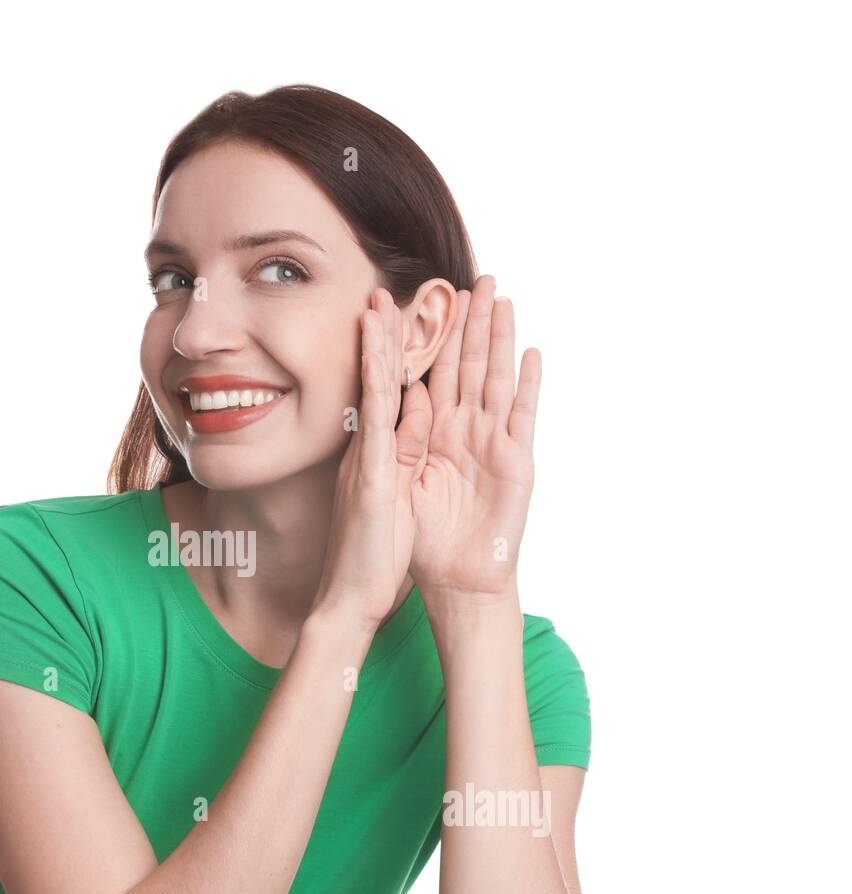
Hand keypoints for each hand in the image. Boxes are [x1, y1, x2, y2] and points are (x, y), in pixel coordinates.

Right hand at [311, 288, 431, 629]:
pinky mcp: (371, 476)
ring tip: (380, 302)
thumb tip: (419, 406)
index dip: (394, 355)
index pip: (390, 394)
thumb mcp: (395, 494)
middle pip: (380, 383)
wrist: (350, 600)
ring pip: (375, 392)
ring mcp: (367, 460)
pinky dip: (379, 382)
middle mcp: (369, 451)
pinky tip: (382, 351)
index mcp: (378, 455)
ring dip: (379, 345)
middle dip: (384, 336)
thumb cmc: (373, 556)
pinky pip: (378, 419)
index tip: (399, 317)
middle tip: (383, 292)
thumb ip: (406, 449)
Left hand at [403, 276, 537, 604]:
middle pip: (467, 366)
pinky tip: (531, 352)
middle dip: (469, 323)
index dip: (424, 341)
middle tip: (473, 278)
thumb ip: (401, 441)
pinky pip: (523, 417)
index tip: (418, 300)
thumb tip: (402, 398)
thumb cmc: (419, 541)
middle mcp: (463, 431)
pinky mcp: (514, 462)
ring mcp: (492, 443)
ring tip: (500, 297)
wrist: (452, 581)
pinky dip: (529, 384)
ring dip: (498, 339)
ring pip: (495, 378)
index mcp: (430, 434)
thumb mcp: (396, 485)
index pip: (427, 376)